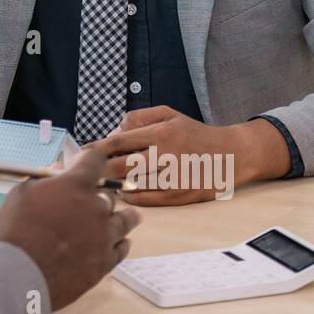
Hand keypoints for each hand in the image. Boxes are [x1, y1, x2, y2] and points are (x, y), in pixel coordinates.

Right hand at [0, 146, 140, 310]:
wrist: (19, 275)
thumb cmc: (14, 231)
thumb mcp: (21, 195)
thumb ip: (43, 181)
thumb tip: (58, 173)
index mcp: (76, 185)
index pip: (94, 161)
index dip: (89, 159)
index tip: (85, 162)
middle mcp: (97, 208)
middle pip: (110, 194)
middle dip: (101, 193)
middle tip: (95, 199)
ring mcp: (104, 236)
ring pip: (125, 221)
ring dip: (125, 216)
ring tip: (132, 216)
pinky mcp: (105, 263)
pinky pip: (122, 249)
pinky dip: (121, 243)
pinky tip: (121, 242)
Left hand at [91, 106, 291, 204]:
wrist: (232, 155)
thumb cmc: (194, 133)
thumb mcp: (169, 115)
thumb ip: (139, 118)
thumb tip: (114, 131)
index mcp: (162, 132)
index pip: (120, 141)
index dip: (97, 149)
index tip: (81, 154)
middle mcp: (167, 155)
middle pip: (122, 166)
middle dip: (100, 170)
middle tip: (85, 173)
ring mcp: (174, 178)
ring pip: (133, 184)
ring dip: (114, 184)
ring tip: (101, 183)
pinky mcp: (179, 195)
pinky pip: (147, 199)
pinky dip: (131, 196)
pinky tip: (124, 192)